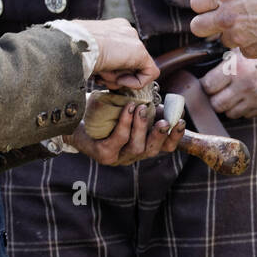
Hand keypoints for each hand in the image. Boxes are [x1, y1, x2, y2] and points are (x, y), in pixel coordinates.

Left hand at [69, 96, 185, 166]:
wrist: (74, 120)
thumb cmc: (103, 114)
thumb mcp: (128, 110)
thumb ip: (145, 108)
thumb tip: (163, 99)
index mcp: (141, 145)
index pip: (164, 147)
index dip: (176, 137)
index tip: (182, 121)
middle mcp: (131, 155)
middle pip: (152, 150)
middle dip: (161, 135)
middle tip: (166, 121)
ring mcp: (117, 157)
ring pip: (136, 147)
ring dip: (142, 126)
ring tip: (142, 108)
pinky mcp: (104, 154)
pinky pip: (118, 139)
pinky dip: (125, 123)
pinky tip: (128, 109)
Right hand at [74, 18, 157, 89]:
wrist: (74, 46)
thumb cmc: (73, 49)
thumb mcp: (86, 51)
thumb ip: (101, 57)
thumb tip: (103, 69)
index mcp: (112, 28)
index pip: (121, 52)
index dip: (112, 68)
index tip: (99, 73)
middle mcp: (125, 31)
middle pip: (128, 61)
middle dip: (115, 74)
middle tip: (101, 76)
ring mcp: (133, 40)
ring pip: (135, 68)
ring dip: (118, 78)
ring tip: (104, 73)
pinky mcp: (140, 52)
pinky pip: (149, 73)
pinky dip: (136, 83)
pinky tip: (120, 80)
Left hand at [189, 0, 256, 58]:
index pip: (196, 2)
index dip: (203, 4)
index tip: (210, 4)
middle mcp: (227, 17)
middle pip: (197, 26)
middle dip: (205, 24)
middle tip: (218, 21)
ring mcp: (237, 37)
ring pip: (222, 39)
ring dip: (232, 34)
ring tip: (252, 25)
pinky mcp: (249, 52)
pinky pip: (242, 50)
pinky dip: (250, 44)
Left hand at [201, 53, 256, 119]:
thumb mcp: (238, 50)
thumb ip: (220, 61)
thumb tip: (198, 67)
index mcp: (235, 67)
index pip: (207, 86)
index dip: (204, 85)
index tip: (206, 83)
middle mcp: (244, 85)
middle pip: (216, 104)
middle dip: (213, 99)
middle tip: (215, 92)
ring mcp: (255, 98)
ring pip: (229, 113)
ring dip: (227, 106)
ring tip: (230, 95)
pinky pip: (244, 115)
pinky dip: (241, 109)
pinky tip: (243, 98)